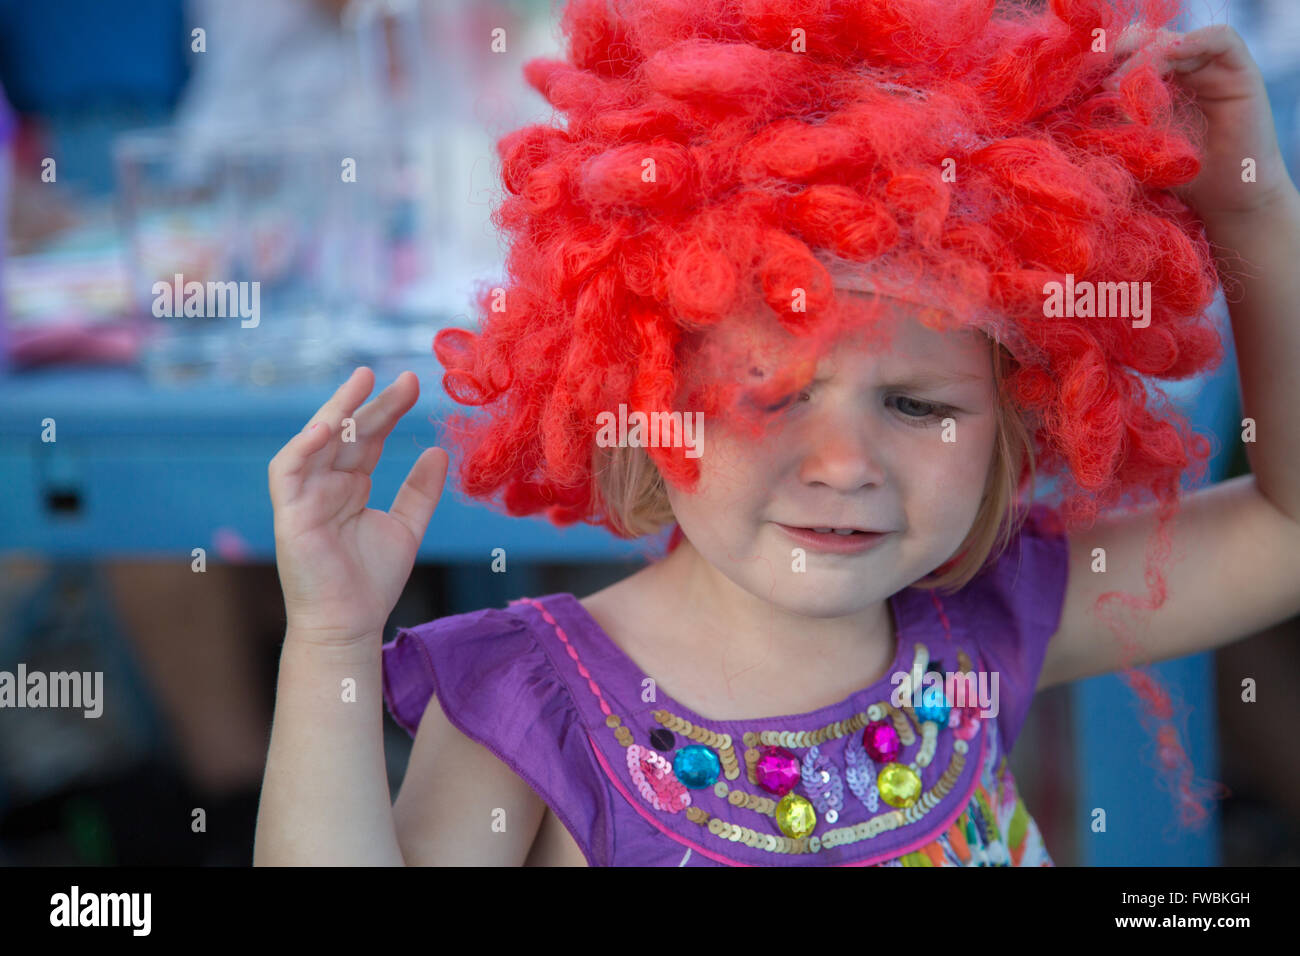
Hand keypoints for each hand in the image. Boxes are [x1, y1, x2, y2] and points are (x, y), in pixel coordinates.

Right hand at [269, 367, 448, 644]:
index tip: (414, 385)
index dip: (389, 410)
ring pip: (318, 441)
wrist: (349, 625)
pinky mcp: (288, 513)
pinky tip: (328, 427)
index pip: (369, 438)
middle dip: (373, 403)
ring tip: (363, 383)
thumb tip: (437, 450)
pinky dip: (304, 447)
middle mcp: (326, 484)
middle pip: (349, 433)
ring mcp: (305, 496)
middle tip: (404, 378)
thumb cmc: (372, 582)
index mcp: (351, 486)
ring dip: (338, 410)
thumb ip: (420, 490)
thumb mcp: (407, 527)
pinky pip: (288, 470)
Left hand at [1102, 24, 1297, 222]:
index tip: (1085, 81)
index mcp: (1155, 87)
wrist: (1227, 200)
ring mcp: (1211, 70)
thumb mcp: (1136, 147)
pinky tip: (1173, 55)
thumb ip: (1114, 121)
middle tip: (1106, 84)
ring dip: (1148, 57)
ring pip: (1175, 41)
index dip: (1107, 60)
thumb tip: (1083, 99)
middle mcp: (1183, 73)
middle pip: (1148, 42)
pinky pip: (1221, 40)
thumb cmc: (1180, 180)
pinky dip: (1194, 41)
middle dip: (1122, 56)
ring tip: (1128, 84)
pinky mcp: (1240, 72)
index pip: (1128, 55)